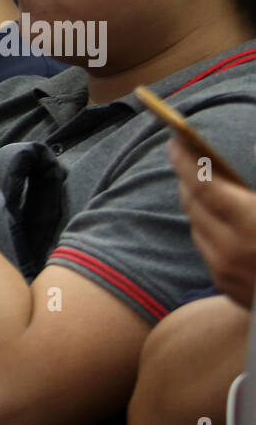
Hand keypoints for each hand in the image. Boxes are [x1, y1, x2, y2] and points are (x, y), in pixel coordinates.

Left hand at [169, 137, 255, 308]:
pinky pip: (205, 247)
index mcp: (251, 224)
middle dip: (187, 178)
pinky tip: (216, 215)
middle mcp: (231, 249)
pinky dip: (206, 226)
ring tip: (201, 182)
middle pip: (193, 204)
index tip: (176, 140)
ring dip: (195, 203)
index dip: (186, 161)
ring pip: (196, 226)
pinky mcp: (224, 285)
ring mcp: (224, 270)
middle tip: (187, 154)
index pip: (204, 186)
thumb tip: (252, 148)